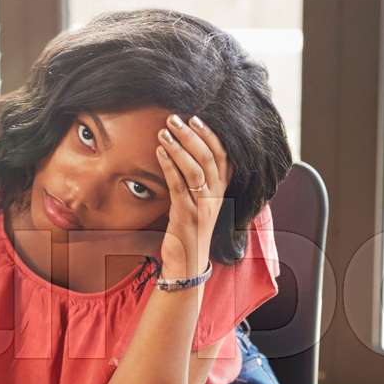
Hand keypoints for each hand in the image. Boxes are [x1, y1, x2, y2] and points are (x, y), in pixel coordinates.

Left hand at [156, 115, 230, 280]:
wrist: (187, 265)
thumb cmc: (188, 231)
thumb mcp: (198, 203)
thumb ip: (197, 181)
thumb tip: (183, 153)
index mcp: (220, 192)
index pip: (224, 156)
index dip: (211, 135)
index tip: (195, 118)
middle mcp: (215, 197)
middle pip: (210, 157)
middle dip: (192, 135)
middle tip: (174, 118)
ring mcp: (203, 207)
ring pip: (197, 170)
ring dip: (180, 147)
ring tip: (163, 132)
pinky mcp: (187, 216)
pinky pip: (180, 186)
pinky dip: (170, 166)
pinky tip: (159, 152)